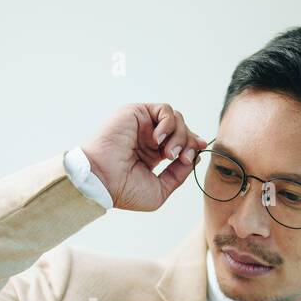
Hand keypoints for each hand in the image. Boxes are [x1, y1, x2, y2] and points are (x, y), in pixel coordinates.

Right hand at [80, 103, 207, 211]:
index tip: (198, 151)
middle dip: (189, 142)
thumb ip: (178, 175)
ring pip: (176, 119)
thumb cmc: (124, 190)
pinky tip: (158, 141)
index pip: (181, 143)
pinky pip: (165, 110)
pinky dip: (168, 124)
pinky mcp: (136, 113)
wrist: (102, 181)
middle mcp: (149, 138)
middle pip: (182, 129)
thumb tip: (193, 158)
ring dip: (179, 136)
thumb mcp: (160, 190)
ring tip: (168, 154)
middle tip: (183, 158)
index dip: (193, 145)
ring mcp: (143, 125)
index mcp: (153, 155)